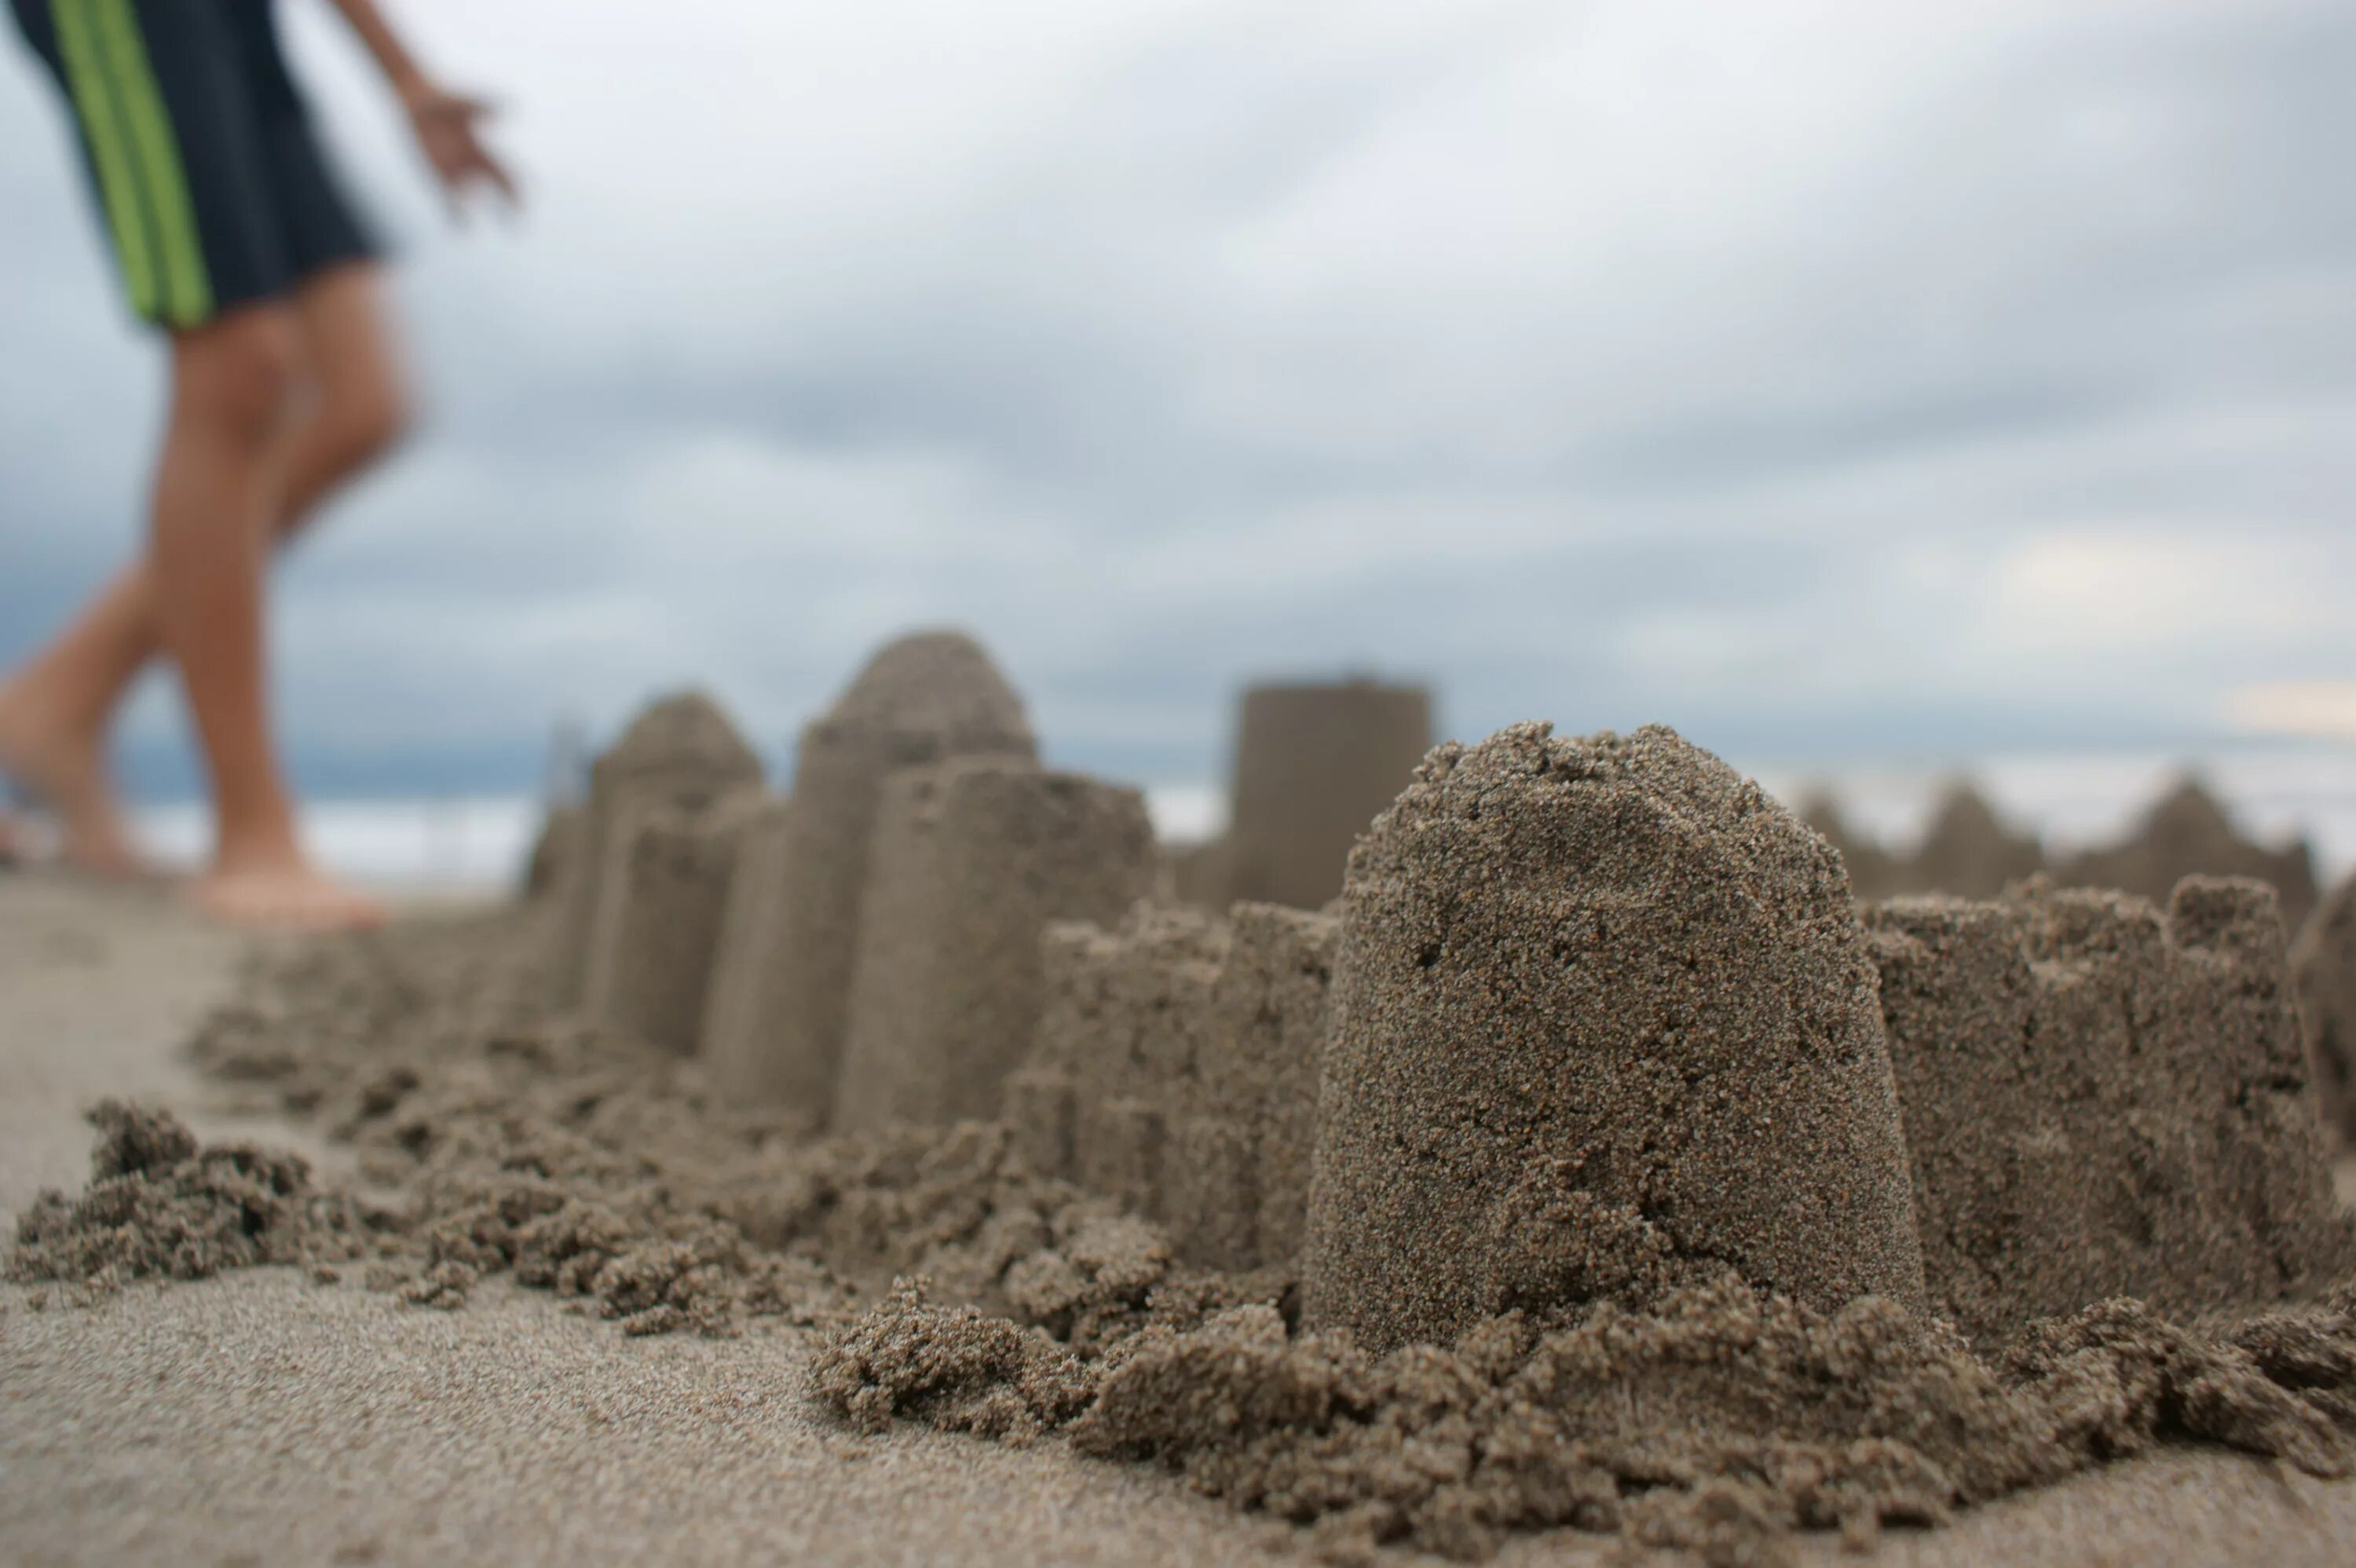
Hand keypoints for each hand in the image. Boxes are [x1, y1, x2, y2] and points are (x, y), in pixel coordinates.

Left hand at [399, 80, 518, 217]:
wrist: (416, 99)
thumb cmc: (442, 98)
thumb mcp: (463, 102)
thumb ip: (484, 105)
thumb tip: (509, 107)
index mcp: (481, 150)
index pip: (505, 174)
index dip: (515, 191)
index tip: (521, 207)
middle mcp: (470, 163)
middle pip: (494, 187)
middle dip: (507, 205)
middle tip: (517, 227)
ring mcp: (452, 169)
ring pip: (468, 195)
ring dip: (471, 207)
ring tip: (471, 224)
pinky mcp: (434, 172)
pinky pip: (445, 196)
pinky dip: (453, 211)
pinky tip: (458, 227)